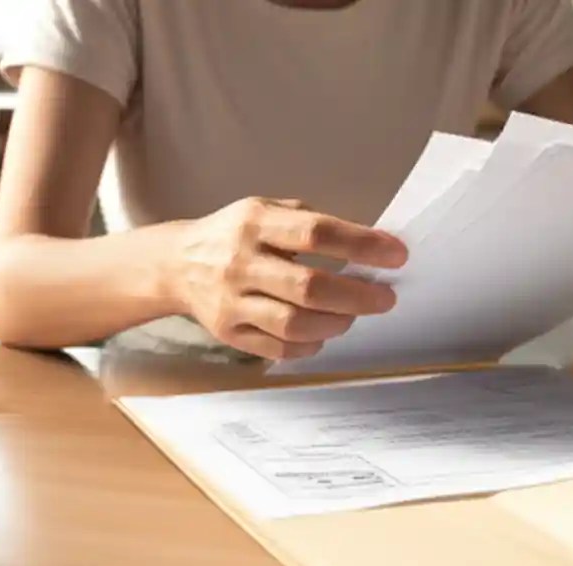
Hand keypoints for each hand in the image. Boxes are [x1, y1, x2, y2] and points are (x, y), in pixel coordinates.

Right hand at [167, 197, 407, 359]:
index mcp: (255, 223)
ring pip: (294, 324)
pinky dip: (309, 346)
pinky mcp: (229, 333)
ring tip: (352, 316)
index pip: (315, 233)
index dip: (361, 245)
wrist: (176, 264)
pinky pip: (278, 349)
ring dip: (336, 323)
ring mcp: (232, 302)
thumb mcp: (266, 209)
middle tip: (386, 298)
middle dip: (357, 296)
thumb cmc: (235, 234)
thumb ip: (311, 222)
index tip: (396, 255)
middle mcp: (241, 263)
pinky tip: (321, 333)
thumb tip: (370, 244)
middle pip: (309, 287)